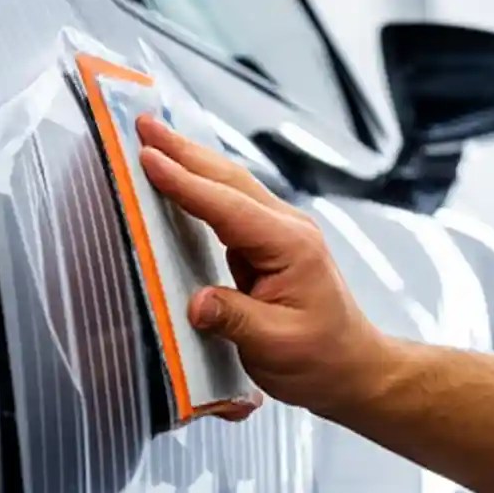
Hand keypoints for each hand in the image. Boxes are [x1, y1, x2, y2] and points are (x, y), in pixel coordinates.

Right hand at [136, 115, 386, 418]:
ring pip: (229, 186)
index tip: (148, 158)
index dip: (185, 183)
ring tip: (152, 140)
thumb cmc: (320, 359)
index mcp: (290, 246)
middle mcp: (286, 229)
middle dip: (183, 150)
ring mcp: (279, 234)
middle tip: (142, 124)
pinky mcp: (268, 246)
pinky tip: (181, 177)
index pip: (228, 207)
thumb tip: (195, 303)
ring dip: (191, 161)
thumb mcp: (276, 346)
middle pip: (228, 180)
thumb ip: (235, 320)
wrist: (351, 369)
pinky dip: (201, 187)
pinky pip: (229, 207)